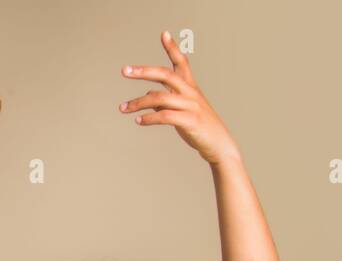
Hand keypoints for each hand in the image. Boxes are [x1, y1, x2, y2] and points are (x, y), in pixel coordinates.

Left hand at [120, 31, 239, 165]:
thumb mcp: (181, 110)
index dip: (173, 48)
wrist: (218, 144)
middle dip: (144, 71)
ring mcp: (191, 106)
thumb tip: (148, 94)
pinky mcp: (190, 121)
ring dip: (138, 103)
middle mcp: (191, 93)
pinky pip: (165, 116)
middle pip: (166, 75)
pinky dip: (149, 118)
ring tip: (123, 108)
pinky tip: (138, 121)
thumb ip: (166, 100)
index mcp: (190, 87)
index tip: (164, 34)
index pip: (182, 62)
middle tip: (124, 70)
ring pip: (160, 98)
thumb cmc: (198, 126)